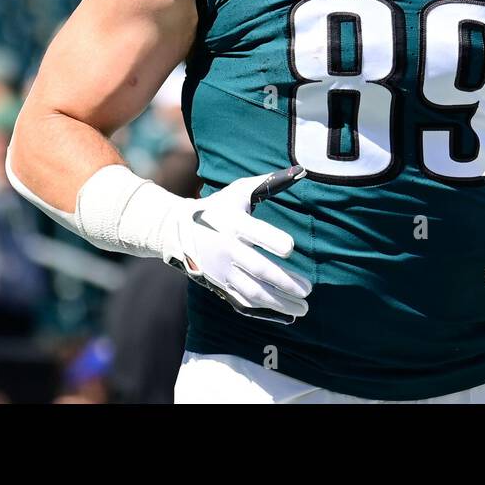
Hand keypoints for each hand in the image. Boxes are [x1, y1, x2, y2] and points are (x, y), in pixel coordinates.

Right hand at [162, 167, 312, 324]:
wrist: (176, 230)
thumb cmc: (218, 207)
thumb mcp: (239, 191)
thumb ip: (269, 182)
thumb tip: (302, 171)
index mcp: (233, 223)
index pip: (254, 233)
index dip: (272, 241)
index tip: (291, 249)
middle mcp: (227, 248)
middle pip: (258, 268)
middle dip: (284, 281)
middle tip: (308, 289)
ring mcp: (222, 270)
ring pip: (253, 291)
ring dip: (279, 301)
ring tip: (303, 307)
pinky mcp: (220, 284)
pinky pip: (244, 301)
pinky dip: (266, 310)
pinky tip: (287, 313)